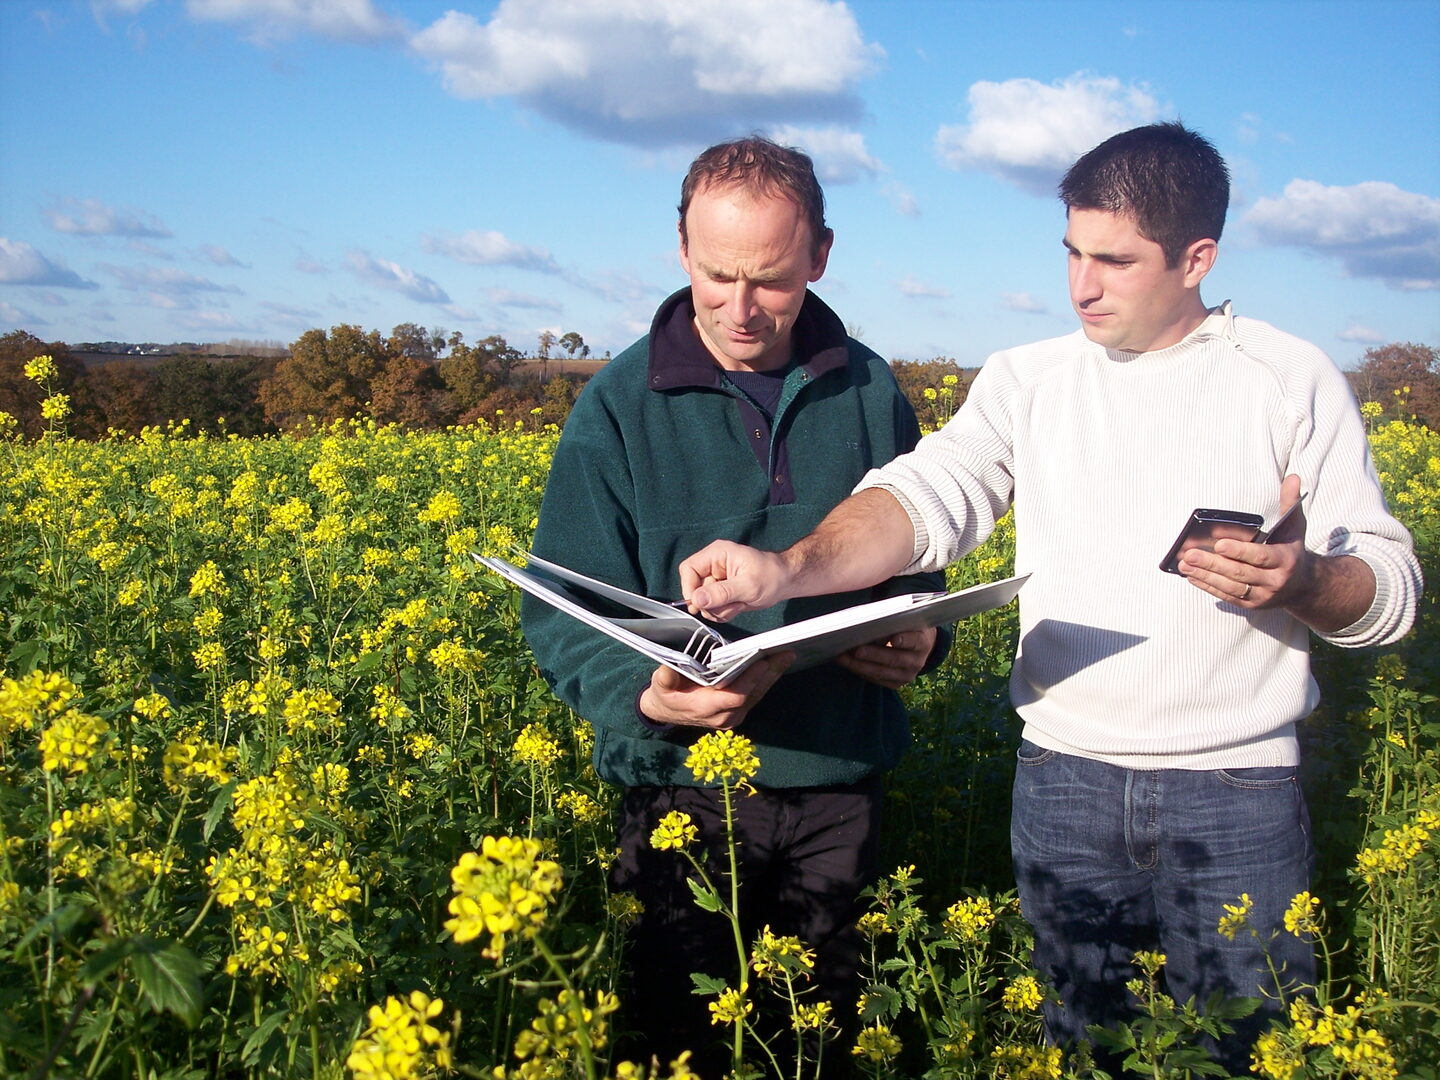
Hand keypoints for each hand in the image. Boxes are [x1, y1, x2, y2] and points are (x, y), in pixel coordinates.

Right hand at [638, 653, 793, 728]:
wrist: (668, 712)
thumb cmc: (666, 696)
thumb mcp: (660, 686)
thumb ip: (665, 678)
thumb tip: (669, 669)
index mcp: (705, 709)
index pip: (735, 696)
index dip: (750, 680)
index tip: (762, 661)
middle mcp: (724, 716)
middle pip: (753, 694)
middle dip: (770, 673)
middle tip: (785, 654)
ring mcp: (733, 716)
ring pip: (758, 695)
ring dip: (773, 675)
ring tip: (786, 655)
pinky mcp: (738, 711)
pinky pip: (756, 694)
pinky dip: (766, 679)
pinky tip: (776, 664)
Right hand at [679, 541, 791, 622]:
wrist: (785, 581)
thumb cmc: (772, 575)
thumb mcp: (747, 585)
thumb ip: (721, 592)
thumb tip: (697, 599)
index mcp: (716, 554)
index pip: (688, 569)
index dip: (689, 587)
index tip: (700, 603)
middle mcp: (713, 566)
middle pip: (695, 589)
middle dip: (711, 603)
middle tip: (731, 604)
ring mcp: (717, 580)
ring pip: (703, 602)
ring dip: (719, 610)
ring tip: (738, 603)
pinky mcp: (721, 593)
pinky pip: (712, 608)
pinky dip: (723, 613)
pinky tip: (738, 606)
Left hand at [834, 626, 937, 689]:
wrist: (918, 645)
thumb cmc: (906, 627)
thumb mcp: (907, 621)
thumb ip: (894, 621)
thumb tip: (870, 624)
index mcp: (923, 642)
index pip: (915, 641)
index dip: (904, 640)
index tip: (894, 639)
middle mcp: (917, 662)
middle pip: (894, 659)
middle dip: (873, 655)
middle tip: (855, 650)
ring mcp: (907, 675)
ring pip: (881, 672)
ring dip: (859, 665)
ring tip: (843, 657)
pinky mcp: (896, 684)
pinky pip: (876, 680)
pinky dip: (860, 671)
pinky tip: (847, 663)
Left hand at [1178, 474, 1311, 608]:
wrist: (1305, 586)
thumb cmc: (1293, 549)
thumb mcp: (1296, 526)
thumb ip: (1291, 502)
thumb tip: (1293, 477)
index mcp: (1286, 560)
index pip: (1261, 556)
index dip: (1239, 551)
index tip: (1219, 544)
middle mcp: (1275, 581)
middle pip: (1240, 572)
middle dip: (1213, 563)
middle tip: (1189, 554)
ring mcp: (1263, 596)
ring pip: (1231, 587)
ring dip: (1206, 576)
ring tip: (1185, 564)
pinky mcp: (1252, 605)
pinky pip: (1227, 596)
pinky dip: (1208, 586)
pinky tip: (1192, 576)